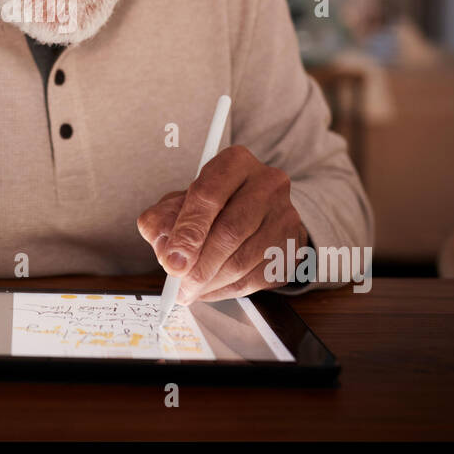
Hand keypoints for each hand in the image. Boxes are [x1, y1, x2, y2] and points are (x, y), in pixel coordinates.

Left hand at [136, 145, 307, 303]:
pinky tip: (209, 290)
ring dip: (211, 282)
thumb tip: (168, 253)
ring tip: (190, 290)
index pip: (208, 195)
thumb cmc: (212, 206)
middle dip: (199, 265)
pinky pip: (256, 278)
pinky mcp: (291, 246)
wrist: (257, 213)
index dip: (188, 233)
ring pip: (243, 260)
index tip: (171, 262)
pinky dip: (226, 291)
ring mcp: (285, 215)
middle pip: (230, 231)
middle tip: (179, 285)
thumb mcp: (179, 203)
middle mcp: (267, 183)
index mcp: (235, 163)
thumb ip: (162, 221)